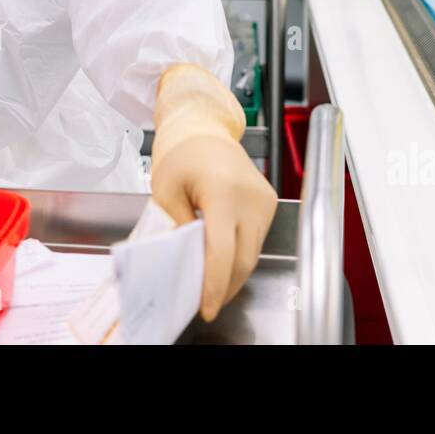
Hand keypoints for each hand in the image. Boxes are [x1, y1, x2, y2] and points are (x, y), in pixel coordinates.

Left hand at [151, 133, 277, 321]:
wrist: (205, 128)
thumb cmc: (182, 154)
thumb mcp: (165, 191)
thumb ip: (176, 228)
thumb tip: (186, 263)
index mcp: (223, 193)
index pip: (223, 251)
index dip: (214, 285)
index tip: (205, 307)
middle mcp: (250, 199)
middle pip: (243, 260)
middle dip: (225, 287)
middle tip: (205, 303)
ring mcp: (264, 201)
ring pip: (253, 253)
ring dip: (233, 272)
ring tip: (211, 284)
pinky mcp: (268, 203)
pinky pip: (256, 239)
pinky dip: (240, 254)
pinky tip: (223, 260)